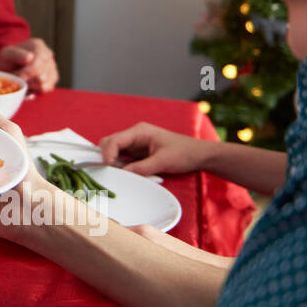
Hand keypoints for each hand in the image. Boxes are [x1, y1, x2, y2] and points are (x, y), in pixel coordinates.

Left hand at [0, 38, 57, 92]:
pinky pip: (46, 88)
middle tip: (16, 80)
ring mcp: (52, 67)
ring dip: (29, 84)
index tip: (19, 77)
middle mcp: (48, 54)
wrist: (9, 69)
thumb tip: (30, 57)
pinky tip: (27, 85)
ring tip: (21, 80)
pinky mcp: (53, 79)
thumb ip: (16, 54)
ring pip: (44, 82)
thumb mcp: (6, 54)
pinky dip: (35, 89)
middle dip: (27, 79)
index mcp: (38, 45)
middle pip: (42, 73)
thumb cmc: (7, 60)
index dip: (28, 72)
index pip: (39, 61)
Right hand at [97, 122, 213, 176]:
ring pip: (114, 152)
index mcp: (140, 131)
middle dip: (108, 158)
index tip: (109, 167)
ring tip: (124, 175)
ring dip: (115, 164)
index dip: (107, 153)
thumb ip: (141, 168)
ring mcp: (135, 144)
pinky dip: (122, 167)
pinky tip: (129, 174)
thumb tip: (122, 175)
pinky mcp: (138, 153)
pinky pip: (123, 159)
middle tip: (114, 173)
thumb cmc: (184, 153)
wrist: (199, 155)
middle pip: (110, 144)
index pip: (114, 140)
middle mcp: (135, 136)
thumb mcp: (163, 161)